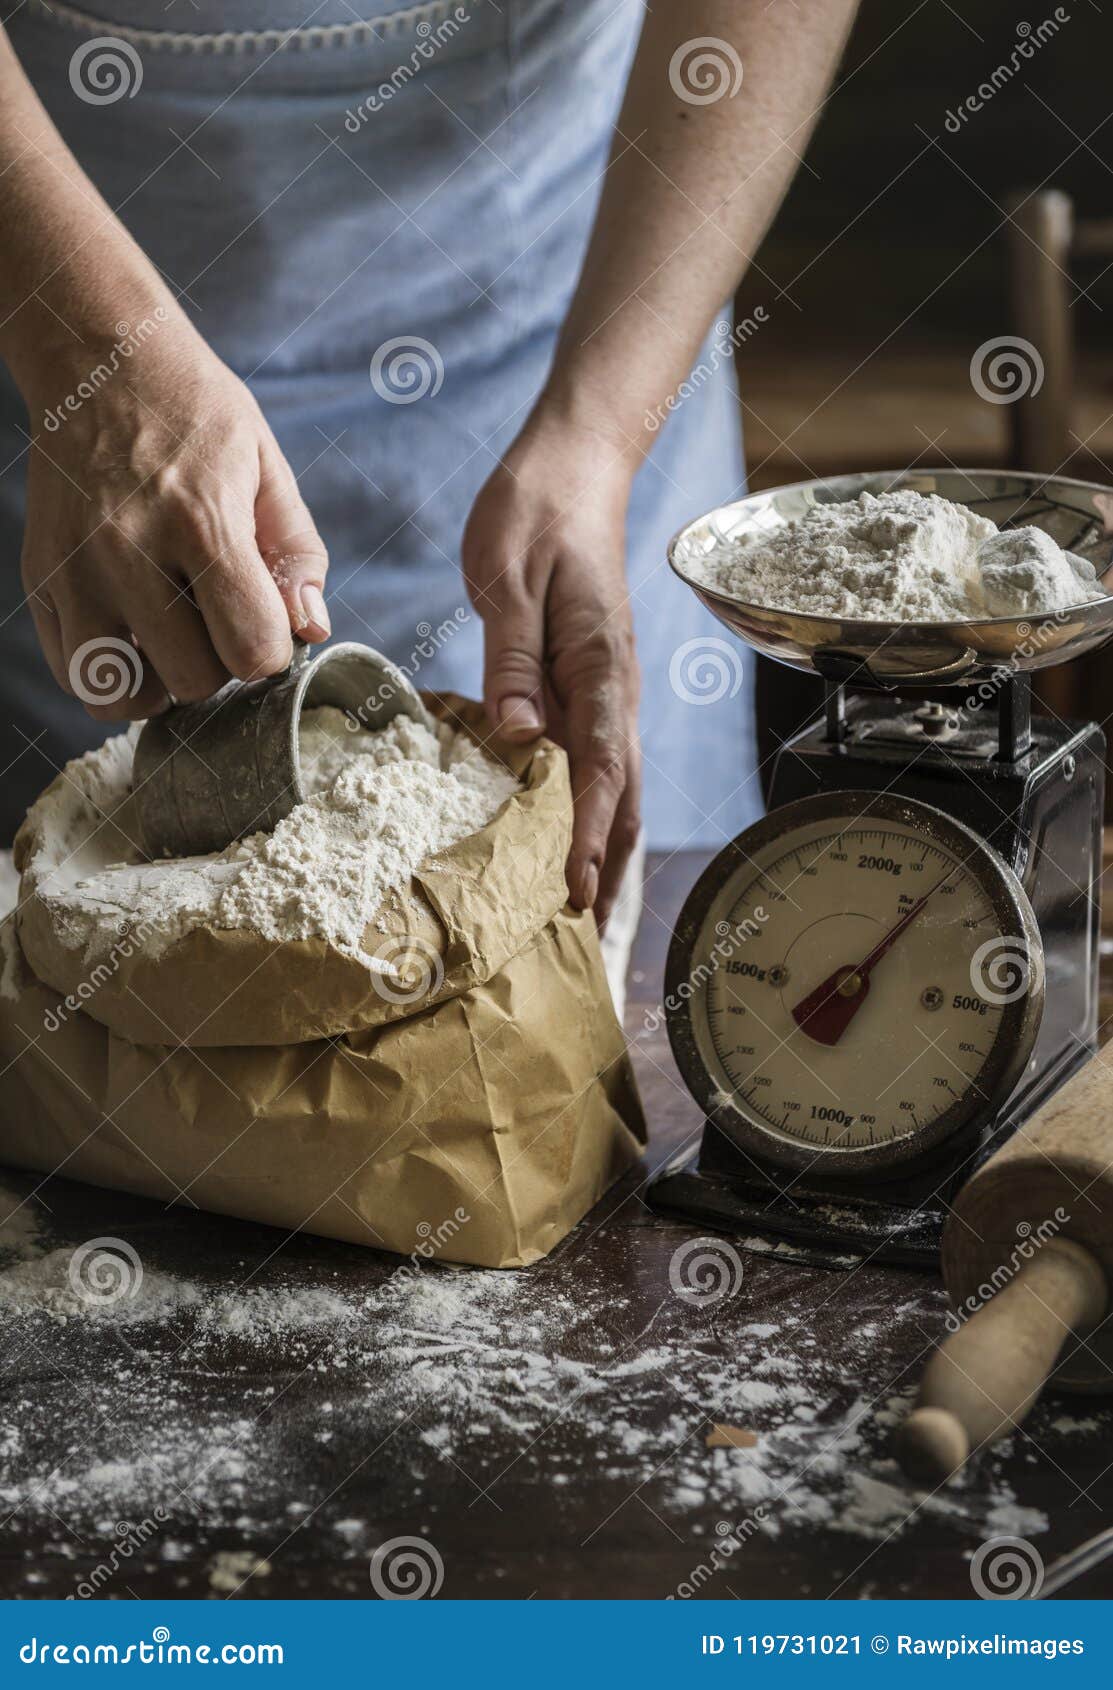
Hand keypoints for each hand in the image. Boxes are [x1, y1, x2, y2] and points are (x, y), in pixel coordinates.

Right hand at [19, 317, 328, 719]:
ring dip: (162, 680)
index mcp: (199, 521)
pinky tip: (135, 633)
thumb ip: (297, 555)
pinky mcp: (40, 581)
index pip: (251, 648)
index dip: (270, 649)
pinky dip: (113, 673)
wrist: (98, 359)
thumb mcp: (267, 467)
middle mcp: (127, 552)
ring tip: (174, 635)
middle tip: (217, 616)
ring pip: (126, 695)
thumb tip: (309, 631)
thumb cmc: (195, 414)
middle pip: (194, 680)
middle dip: (219, 662)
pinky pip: (77, 676)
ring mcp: (75, 571)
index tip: (263, 619)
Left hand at [462, 414, 640, 923]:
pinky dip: (589, 806)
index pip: (600, 766)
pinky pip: (592, 757)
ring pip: (615, 782)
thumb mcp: (506, 578)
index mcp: (599, 663)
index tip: (578, 890)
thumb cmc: (533, 514)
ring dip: (608, 842)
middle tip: (589, 928)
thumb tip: (518, 736)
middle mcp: (613, 685)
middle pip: (624, 792)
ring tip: (585, 905)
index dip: (590, 834)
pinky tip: (565, 834)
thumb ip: (512, 659)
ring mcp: (605, 687)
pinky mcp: (586, 683)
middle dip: (612, 861)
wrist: (569, 470)